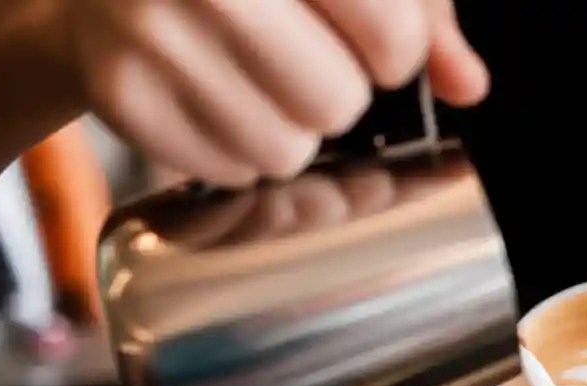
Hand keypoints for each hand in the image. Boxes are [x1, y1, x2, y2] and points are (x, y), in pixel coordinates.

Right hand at [59, 0, 487, 186]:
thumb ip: (418, 11)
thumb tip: (467, 84)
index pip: (391, 34)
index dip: (399, 53)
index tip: (381, 44)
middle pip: (337, 104)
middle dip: (339, 94)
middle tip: (306, 59)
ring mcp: (151, 34)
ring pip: (286, 150)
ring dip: (289, 127)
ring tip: (255, 76)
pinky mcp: (119, 92)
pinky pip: (230, 170)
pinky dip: (235, 146)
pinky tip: (214, 92)